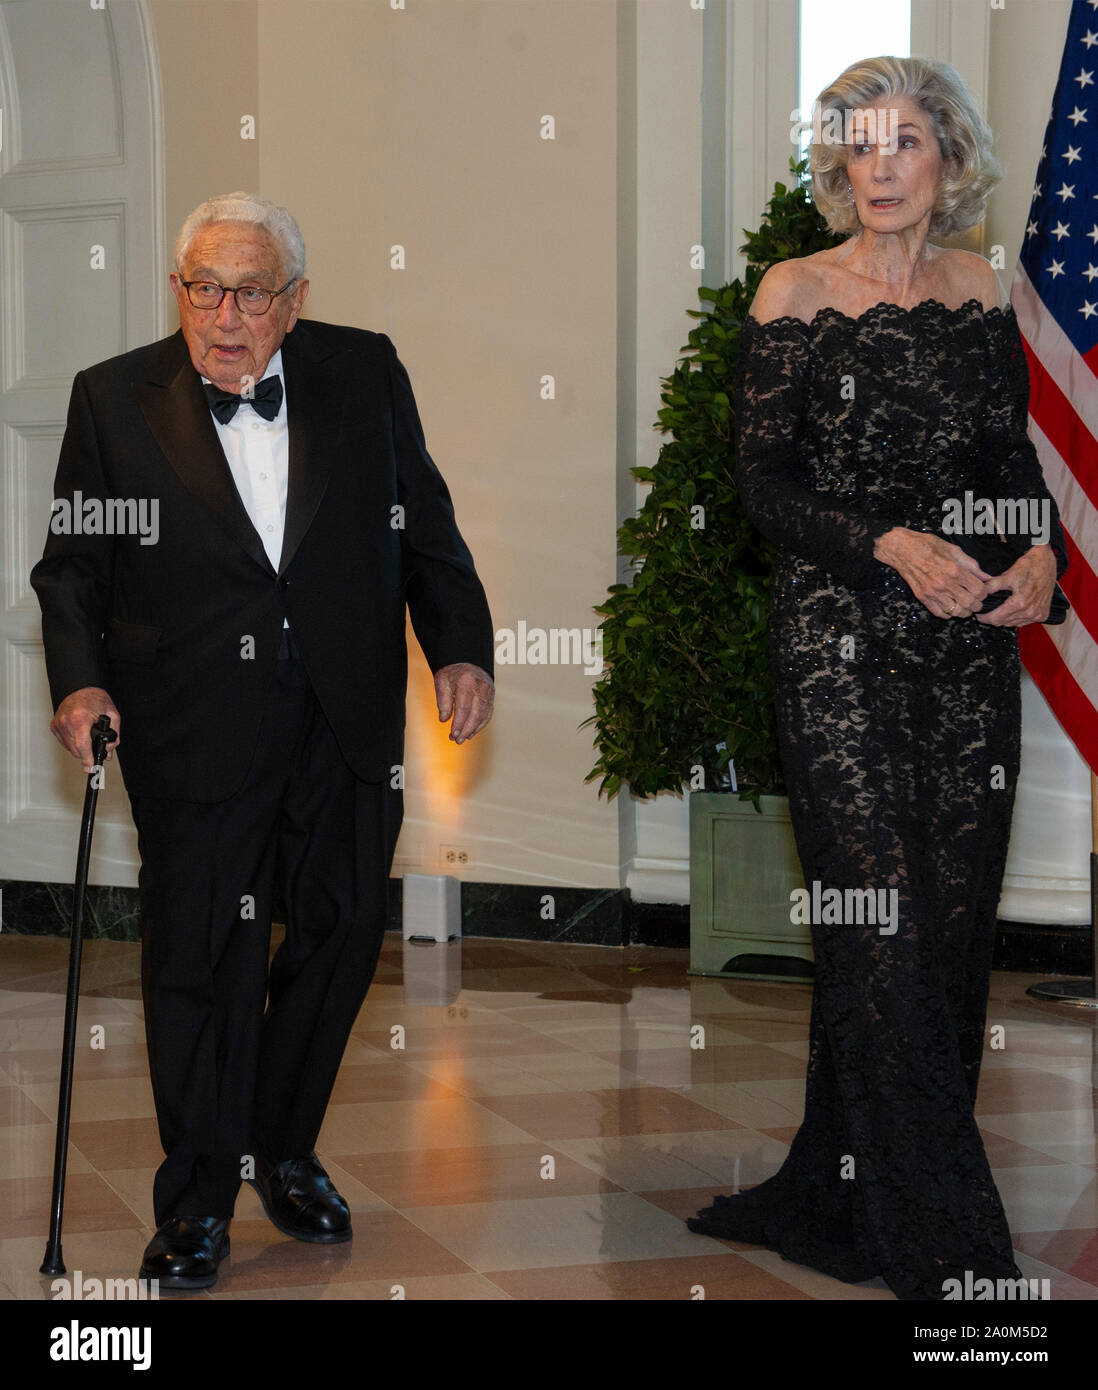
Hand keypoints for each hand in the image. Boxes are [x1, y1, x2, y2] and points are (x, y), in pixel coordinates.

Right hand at [50, 687, 120, 771]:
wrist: (80, 687)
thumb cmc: (96, 699)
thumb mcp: (113, 715)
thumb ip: (114, 735)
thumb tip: (109, 751)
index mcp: (80, 718)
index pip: (82, 746)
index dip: (88, 759)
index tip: (90, 768)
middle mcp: (66, 721)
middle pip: (76, 750)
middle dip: (88, 753)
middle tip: (97, 750)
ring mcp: (58, 724)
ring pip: (70, 748)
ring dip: (80, 748)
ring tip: (89, 738)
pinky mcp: (54, 726)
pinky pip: (65, 742)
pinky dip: (73, 742)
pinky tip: (80, 734)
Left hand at [434, 663, 493, 743]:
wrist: (467, 661)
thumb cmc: (452, 673)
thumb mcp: (442, 682)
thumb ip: (442, 700)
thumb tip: (443, 719)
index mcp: (467, 682)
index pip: (464, 708)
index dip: (459, 723)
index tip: (452, 734)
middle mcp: (481, 687)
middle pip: (475, 714)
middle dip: (466, 729)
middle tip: (457, 740)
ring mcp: (489, 692)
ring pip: (483, 715)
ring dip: (473, 729)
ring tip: (463, 738)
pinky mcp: (492, 696)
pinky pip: (488, 714)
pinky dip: (480, 725)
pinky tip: (471, 732)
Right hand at [874, 527, 994, 619]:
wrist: (902, 549)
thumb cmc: (928, 546)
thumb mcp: (953, 550)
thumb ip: (971, 564)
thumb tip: (986, 576)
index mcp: (954, 570)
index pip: (978, 589)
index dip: (984, 593)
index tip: (983, 591)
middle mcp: (944, 583)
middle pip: (969, 603)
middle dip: (977, 605)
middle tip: (977, 602)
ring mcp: (932, 592)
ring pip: (956, 611)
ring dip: (964, 612)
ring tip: (966, 607)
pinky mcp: (922, 597)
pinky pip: (939, 613)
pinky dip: (948, 614)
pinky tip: (951, 608)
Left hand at [974, 545, 1057, 627]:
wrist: (1047, 563)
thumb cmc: (1029, 566)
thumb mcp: (1008, 575)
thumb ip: (993, 585)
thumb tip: (981, 592)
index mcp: (1020, 603)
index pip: (996, 619)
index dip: (985, 617)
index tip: (980, 614)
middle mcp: (1030, 611)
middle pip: (1003, 623)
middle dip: (993, 618)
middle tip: (988, 610)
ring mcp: (1037, 614)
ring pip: (1013, 624)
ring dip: (1005, 618)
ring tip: (1001, 608)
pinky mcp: (1043, 615)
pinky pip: (1024, 622)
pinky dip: (1017, 618)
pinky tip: (1013, 609)